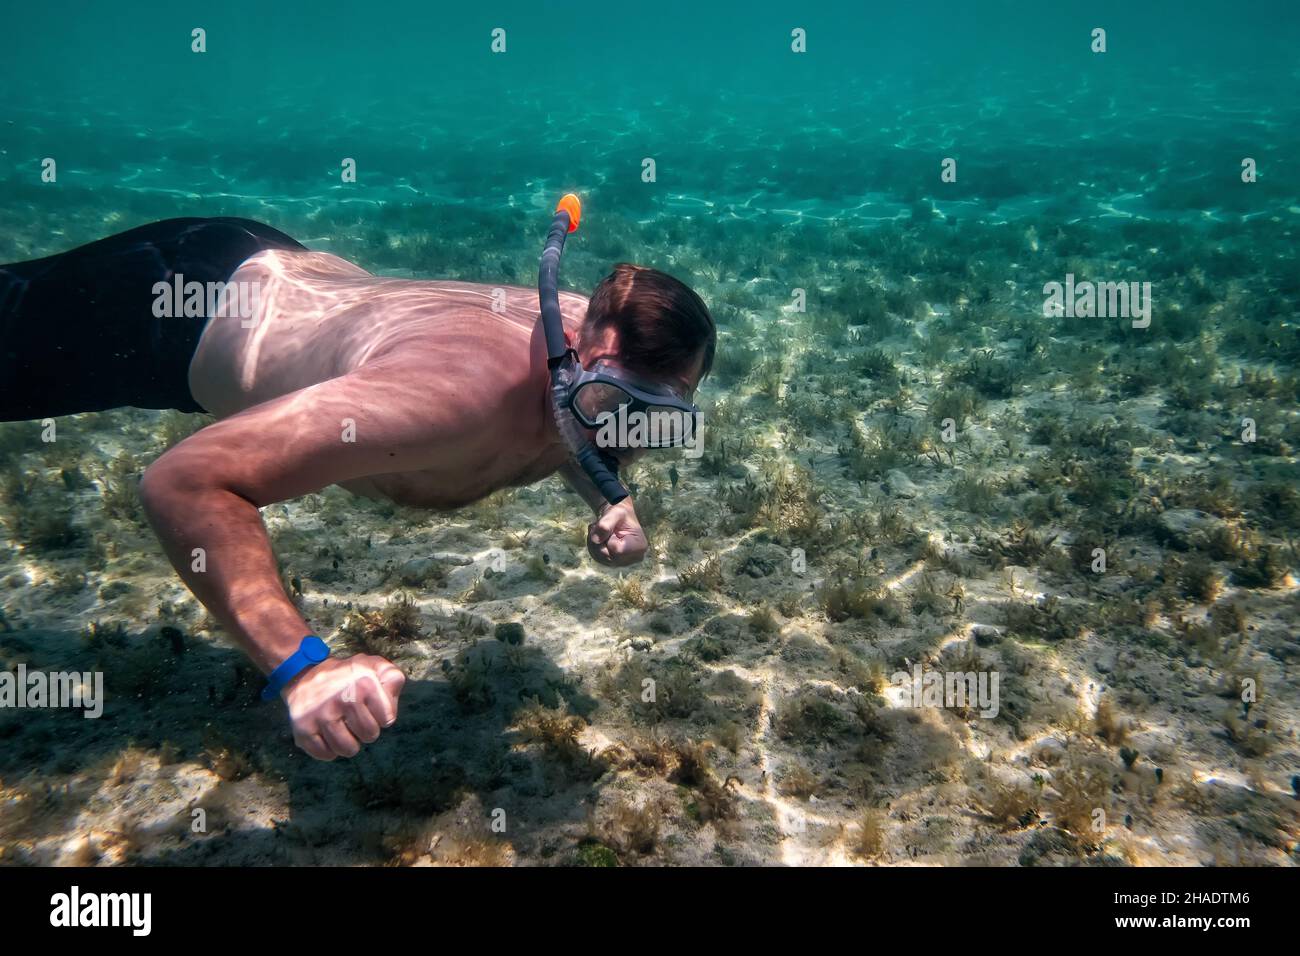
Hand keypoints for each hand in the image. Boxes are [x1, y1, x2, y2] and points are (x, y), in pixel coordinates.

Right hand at [282, 655, 405, 759]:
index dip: (382, 715)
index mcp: (363, 683)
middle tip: (356, 719)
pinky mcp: (302, 728)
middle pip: (369, 735)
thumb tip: (390, 704)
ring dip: (349, 744)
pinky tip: (327, 735)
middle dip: (367, 731)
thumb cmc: (346, 675)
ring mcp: (320, 714)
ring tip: (343, 729)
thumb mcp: (373, 666)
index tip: (371, 707)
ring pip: (348, 749)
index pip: (387, 719)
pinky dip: (329, 750)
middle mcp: (341, 698)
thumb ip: (392, 678)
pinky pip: (325, 754)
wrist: (303, 675)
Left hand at [588, 497, 646, 566]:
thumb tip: (595, 540)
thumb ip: (606, 524)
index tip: (615, 529)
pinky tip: (600, 537)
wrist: (617, 517)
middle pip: (606, 555)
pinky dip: (594, 546)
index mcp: (639, 547)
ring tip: (601, 531)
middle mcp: (633, 558)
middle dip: (600, 540)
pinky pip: (597, 558)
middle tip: (602, 527)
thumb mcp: (614, 514)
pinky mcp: (613, 563)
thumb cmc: (619, 514)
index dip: (610, 538)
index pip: (617, 550)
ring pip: (599, 557)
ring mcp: (623, 562)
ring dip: (595, 542)